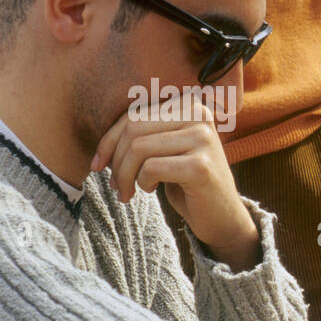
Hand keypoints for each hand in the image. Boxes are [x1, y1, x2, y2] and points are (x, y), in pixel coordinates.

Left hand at [92, 92, 260, 271]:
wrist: (222, 216)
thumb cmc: (187, 182)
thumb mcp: (164, 150)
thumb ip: (142, 133)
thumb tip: (101, 141)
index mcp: (189, 104)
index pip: (134, 114)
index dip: (108, 140)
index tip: (97, 165)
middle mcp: (199, 114)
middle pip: (133, 129)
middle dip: (116, 161)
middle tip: (117, 186)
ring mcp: (203, 139)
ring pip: (139, 148)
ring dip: (125, 175)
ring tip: (128, 191)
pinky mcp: (201, 166)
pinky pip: (151, 168)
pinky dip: (142, 182)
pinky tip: (151, 190)